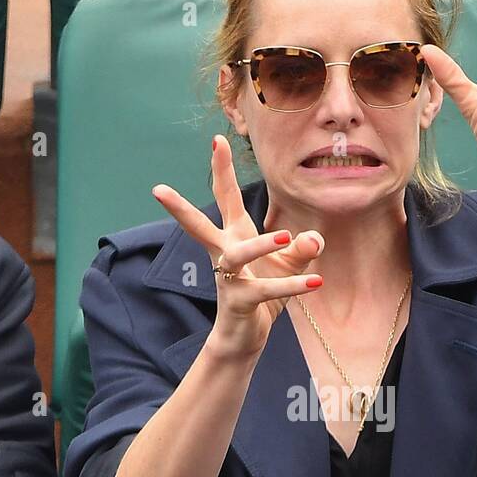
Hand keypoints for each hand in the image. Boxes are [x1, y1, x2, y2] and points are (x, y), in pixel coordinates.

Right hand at [152, 135, 323, 358]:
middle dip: (185, 205)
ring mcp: (229, 277)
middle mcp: (226, 252)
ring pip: (238, 256)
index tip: (216, 141)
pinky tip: (316, 281)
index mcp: (235, 236)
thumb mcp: (289, 265)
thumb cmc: (264, 293)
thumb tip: (313, 238)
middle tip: (160, 188)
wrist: (247, 336)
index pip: (226, 198)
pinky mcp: (241, 301)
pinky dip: (292, 285)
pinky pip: (266, 289)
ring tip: (285, 237)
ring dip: (261, 245)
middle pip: (204, 223)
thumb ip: (303, 248)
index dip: (221, 170)